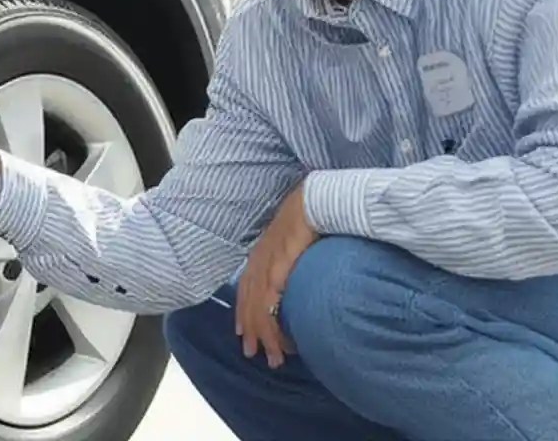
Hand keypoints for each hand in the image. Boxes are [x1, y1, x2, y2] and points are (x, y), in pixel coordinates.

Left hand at [236, 182, 316, 368]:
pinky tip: (277, 339)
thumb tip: (296, 275)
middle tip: (251, 353)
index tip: (242, 331)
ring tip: (271, 357)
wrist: (315, 200)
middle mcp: (258, 261)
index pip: (246, 289)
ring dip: (264, 336)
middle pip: (248, 303)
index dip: (243, 311)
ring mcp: (266, 265)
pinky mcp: (278, 268)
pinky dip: (273, 324)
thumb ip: (290, 259)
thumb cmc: (309, 217)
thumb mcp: (293, 241)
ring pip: (258, 309)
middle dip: (250, 330)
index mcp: (261, 254)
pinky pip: (271, 303)